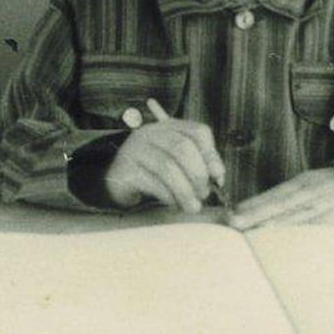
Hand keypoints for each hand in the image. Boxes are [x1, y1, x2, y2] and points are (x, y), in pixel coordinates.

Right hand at [104, 119, 224, 212]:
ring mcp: (135, 149)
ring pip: (168, 167)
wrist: (115, 181)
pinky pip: (152, 183)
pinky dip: (169, 196)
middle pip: (183, 148)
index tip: (218, 176)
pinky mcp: (125, 169)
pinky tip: (174, 204)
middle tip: (204, 194)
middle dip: (198, 174)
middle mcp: (151, 133)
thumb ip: (197, 165)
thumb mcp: (175, 162)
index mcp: (169, 127)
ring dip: (185, 190)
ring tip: (192, 206)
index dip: (212, 155)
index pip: (198, 132)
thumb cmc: (152, 171)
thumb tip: (218, 178)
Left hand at [228, 167, 333, 230]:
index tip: (231, 213)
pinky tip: (289, 235)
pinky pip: (321, 223)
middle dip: (254, 213)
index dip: (252, 204)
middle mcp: (313, 189)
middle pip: (279, 203)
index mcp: (306, 181)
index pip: (274, 194)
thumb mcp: (318, 186)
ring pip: (296, 214)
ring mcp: (328, 200)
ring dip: (272, 222)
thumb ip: (296, 199)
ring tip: (251, 230)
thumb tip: (266, 214)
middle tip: (231, 222)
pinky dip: (303, 230)